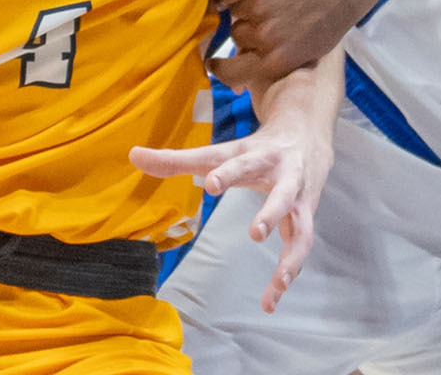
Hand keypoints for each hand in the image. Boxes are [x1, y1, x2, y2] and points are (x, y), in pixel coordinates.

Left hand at [130, 118, 332, 313]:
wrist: (307, 138)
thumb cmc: (254, 150)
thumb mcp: (220, 151)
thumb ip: (176, 159)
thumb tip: (133, 155)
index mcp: (258, 156)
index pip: (239, 163)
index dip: (226, 173)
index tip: (209, 184)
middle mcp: (285, 177)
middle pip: (282, 194)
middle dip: (272, 212)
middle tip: (256, 233)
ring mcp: (300, 201)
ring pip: (303, 230)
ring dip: (292, 257)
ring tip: (279, 283)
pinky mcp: (306, 219)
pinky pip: (301, 250)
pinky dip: (288, 275)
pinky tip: (269, 302)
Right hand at [212, 0, 388, 89]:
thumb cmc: (330, 14)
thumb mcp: (309, 49)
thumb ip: (275, 61)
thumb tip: (239, 81)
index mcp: (280, 60)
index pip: (234, 72)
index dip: (220, 67)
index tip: (212, 62)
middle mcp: (267, 37)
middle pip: (237, 35)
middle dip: (247, 27)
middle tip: (266, 15)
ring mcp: (260, 7)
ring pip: (234, 11)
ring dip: (244, 5)